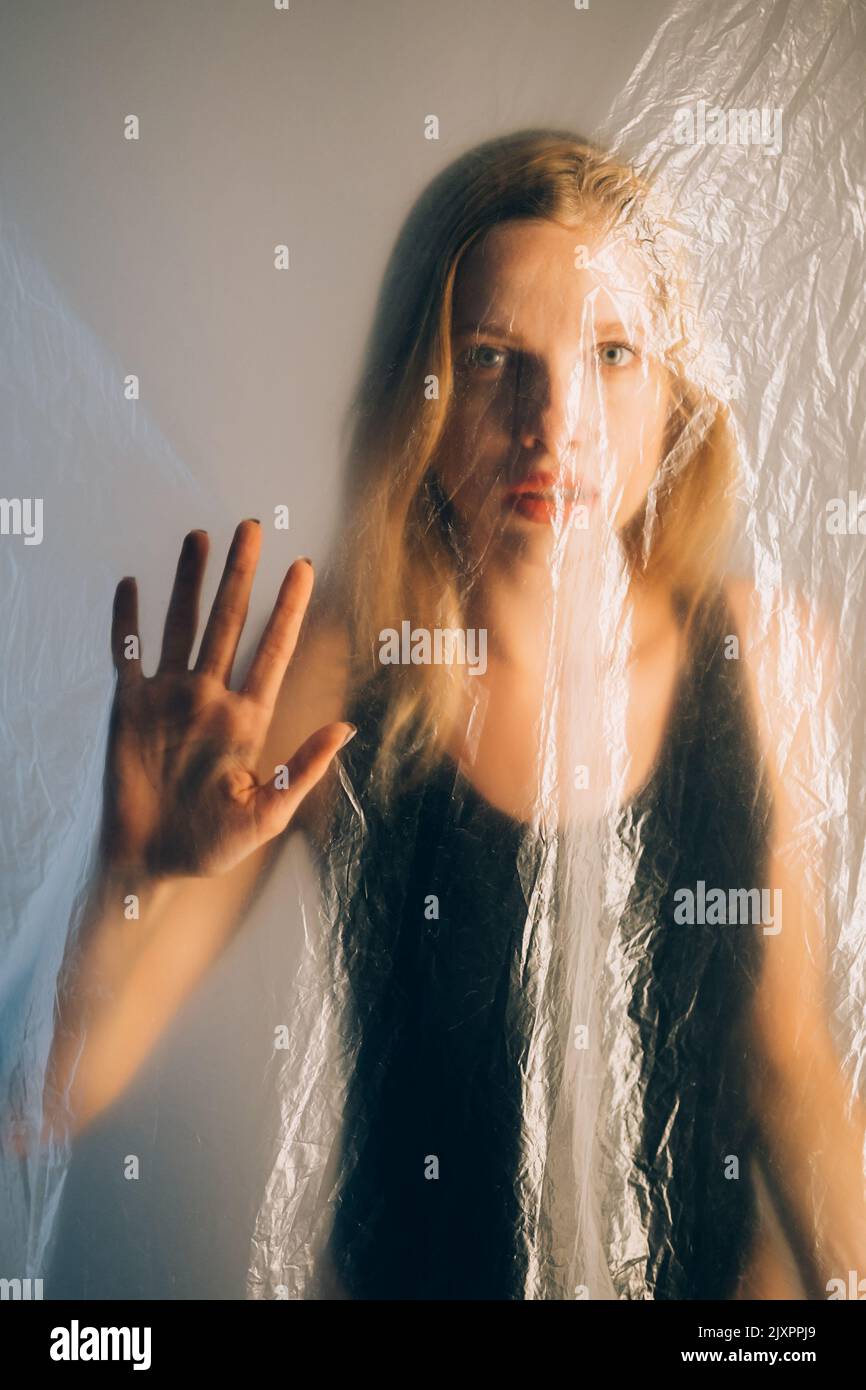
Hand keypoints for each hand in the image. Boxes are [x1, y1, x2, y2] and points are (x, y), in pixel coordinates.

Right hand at [102, 520, 353, 878]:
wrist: (149, 861)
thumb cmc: (211, 846)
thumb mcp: (268, 813)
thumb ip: (304, 768)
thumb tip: (348, 727)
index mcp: (246, 718)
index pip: (273, 651)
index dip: (289, 610)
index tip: (305, 568)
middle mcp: (209, 697)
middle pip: (228, 622)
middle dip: (240, 575)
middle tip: (251, 527)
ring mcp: (168, 698)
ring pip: (181, 625)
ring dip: (189, 582)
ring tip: (199, 536)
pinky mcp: (128, 707)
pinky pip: (127, 653)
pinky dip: (128, 620)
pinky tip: (132, 584)